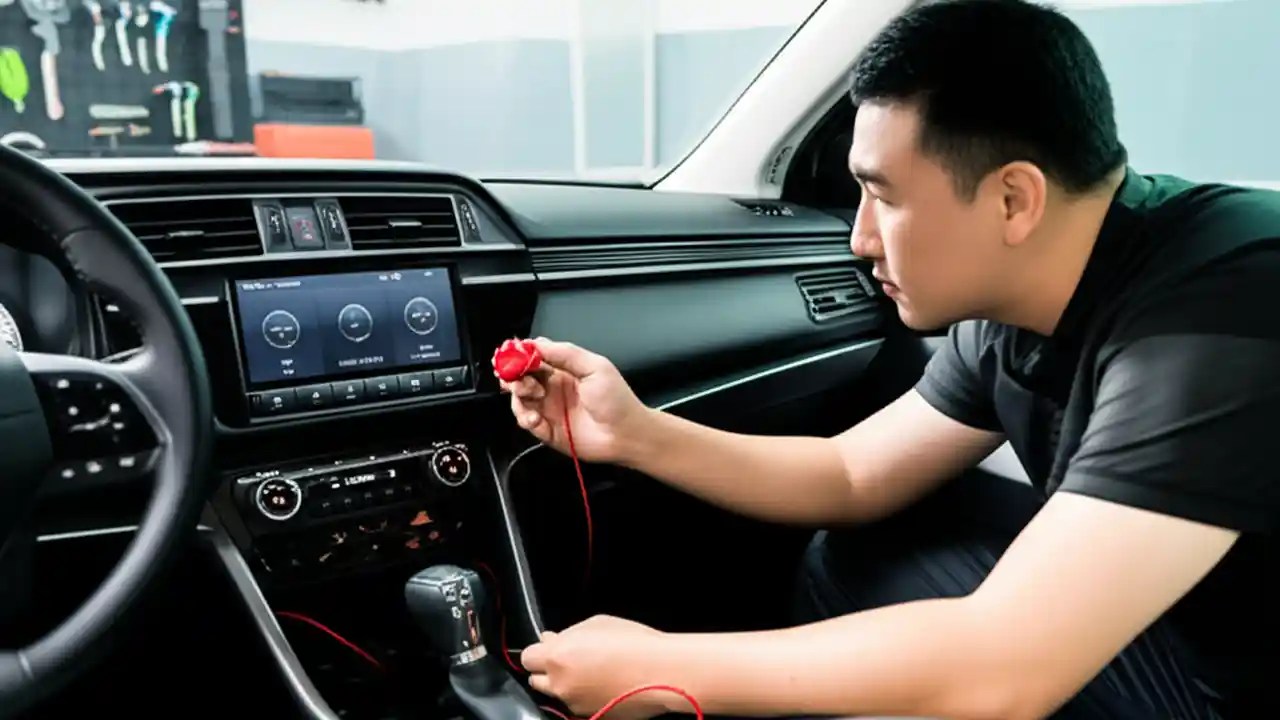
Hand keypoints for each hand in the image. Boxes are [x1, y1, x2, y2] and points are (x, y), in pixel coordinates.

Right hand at [498, 338, 649, 463]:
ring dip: (518, 397)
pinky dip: (525, 418)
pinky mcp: (547, 430)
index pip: (534, 357)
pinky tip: (535, 419)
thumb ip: (564, 353)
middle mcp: (552, 388)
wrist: (626, 434)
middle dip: (513, 375)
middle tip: (517, 378)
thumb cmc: (616, 400)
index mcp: (564, 369)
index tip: (509, 355)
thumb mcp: (594, 367)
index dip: (519, 355)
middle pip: (520, 377)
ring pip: (519, 399)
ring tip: (532, 396)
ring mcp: (549, 409)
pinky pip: (526, 422)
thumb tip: (535, 343)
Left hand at [522, 615, 681, 719]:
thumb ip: (567, 635)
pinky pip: (577, 705)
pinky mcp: (591, 717)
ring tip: (592, 672)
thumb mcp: (597, 624)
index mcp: (557, 657)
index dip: (540, 651)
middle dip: (548, 669)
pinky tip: (604, 684)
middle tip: (569, 659)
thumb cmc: (634, 643)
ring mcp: (575, 705)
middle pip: (536, 680)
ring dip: (565, 684)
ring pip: (557, 694)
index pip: (527, 657)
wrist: (663, 673)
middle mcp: (560, 685)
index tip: (550, 647)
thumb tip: (550, 639)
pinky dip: (584, 696)